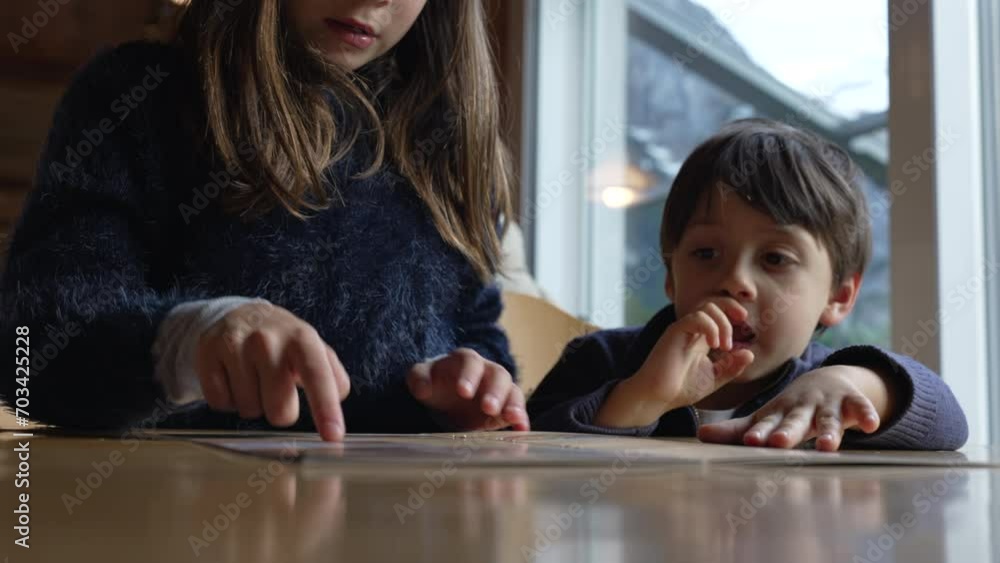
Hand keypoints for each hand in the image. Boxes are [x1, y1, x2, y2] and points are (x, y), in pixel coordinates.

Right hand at [196, 302, 350, 441]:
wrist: (239, 315)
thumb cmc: (283, 342)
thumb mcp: (312, 349)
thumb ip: (332, 374)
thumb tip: (338, 395)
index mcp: (301, 339)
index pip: (317, 376)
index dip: (326, 408)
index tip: (333, 436)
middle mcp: (268, 340)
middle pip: (280, 411)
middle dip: (280, 410)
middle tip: (276, 389)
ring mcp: (235, 345)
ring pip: (248, 410)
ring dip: (253, 403)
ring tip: (253, 378)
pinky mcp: (207, 353)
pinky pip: (221, 403)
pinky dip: (228, 400)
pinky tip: (232, 378)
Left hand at [406, 348, 529, 431]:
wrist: (447, 396)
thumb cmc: (435, 382)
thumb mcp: (421, 377)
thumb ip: (419, 379)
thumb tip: (423, 388)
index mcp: (466, 360)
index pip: (471, 363)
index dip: (469, 376)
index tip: (463, 392)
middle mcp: (487, 371)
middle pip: (498, 375)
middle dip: (495, 391)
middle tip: (488, 407)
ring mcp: (500, 390)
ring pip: (512, 391)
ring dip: (513, 404)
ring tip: (512, 418)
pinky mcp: (505, 408)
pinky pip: (517, 411)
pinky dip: (521, 420)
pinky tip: (522, 432)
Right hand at [595, 297, 754, 427]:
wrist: (657, 397)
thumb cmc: (680, 389)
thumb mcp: (713, 378)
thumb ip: (731, 367)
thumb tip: (749, 353)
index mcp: (700, 338)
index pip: (717, 312)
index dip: (732, 311)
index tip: (744, 322)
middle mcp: (691, 330)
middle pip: (712, 303)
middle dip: (731, 308)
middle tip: (742, 321)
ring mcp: (682, 329)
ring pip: (706, 308)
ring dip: (722, 323)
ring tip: (724, 346)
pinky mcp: (675, 332)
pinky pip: (697, 318)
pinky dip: (711, 327)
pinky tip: (714, 345)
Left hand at [697, 365, 888, 450]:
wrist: (828, 380)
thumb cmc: (791, 408)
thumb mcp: (766, 418)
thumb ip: (735, 430)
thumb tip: (699, 437)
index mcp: (779, 412)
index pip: (766, 424)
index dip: (758, 433)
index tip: (749, 442)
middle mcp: (801, 407)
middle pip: (794, 422)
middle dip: (786, 432)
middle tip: (777, 442)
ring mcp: (827, 403)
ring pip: (828, 419)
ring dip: (828, 431)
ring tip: (828, 446)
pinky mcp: (851, 401)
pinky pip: (860, 408)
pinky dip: (866, 414)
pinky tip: (872, 425)